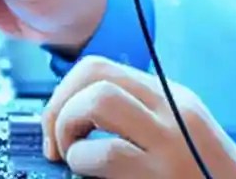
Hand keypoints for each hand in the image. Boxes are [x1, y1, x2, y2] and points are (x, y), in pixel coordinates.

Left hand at [43, 57, 235, 178]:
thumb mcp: (179, 136)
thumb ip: (140, 119)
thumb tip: (75, 118)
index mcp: (170, 96)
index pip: (102, 68)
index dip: (66, 91)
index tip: (57, 123)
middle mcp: (171, 108)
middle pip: (94, 71)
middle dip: (58, 103)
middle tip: (56, 141)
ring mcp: (169, 140)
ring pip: (98, 99)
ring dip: (68, 125)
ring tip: (72, 155)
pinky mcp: (162, 173)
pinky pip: (103, 153)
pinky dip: (81, 162)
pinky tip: (88, 175)